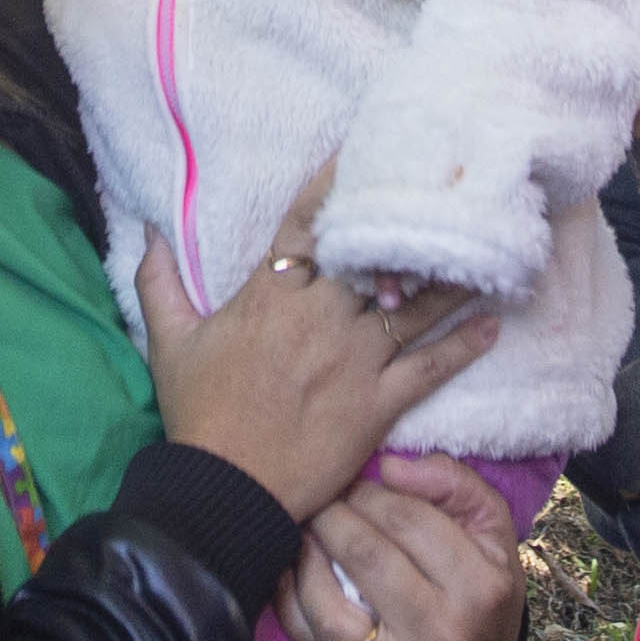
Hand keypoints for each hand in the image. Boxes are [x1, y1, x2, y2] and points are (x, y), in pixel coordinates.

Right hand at [136, 158, 501, 517]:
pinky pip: (430, 368)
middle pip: (376, 258)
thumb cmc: (198, 414)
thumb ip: (159, 281)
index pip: (310, 225)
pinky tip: (492, 324)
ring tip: (489, 251)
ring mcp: (355, 360)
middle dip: (411, 226)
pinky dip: (463, 346)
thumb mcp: (170, 342)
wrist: (223, 490)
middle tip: (450, 193)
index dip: (338, 184)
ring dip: (453, 279)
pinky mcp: (379, 404)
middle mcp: (322, 318)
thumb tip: (147, 228)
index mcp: (272, 297)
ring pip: (415, 307)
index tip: (366, 150)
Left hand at [277, 453, 529, 640]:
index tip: (356, 480)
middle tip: (322, 498)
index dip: (371, 491)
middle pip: (366, 557)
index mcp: (482, 589)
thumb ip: (452, 483)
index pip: (409, 520)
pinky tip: (288, 572)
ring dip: (304, 558)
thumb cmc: (483, 585)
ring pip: (329, 610)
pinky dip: (289, 603)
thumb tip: (389, 466)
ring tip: (303, 530)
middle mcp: (444, 636)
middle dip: (333, 515)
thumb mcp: (491, 528)